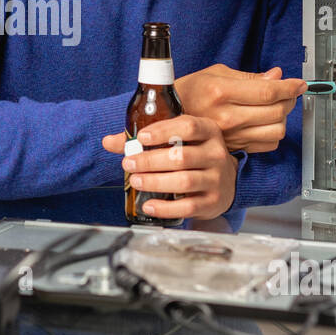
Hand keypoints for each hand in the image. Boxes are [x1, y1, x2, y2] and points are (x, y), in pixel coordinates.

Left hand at [102, 114, 237, 221]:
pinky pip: (187, 207)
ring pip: (184, 182)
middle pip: (181, 157)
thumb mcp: (179, 139)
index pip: (188, 126)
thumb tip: (109, 142)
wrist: (226, 180)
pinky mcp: (213, 202)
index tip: (141, 137)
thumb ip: (146, 139)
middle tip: (128, 163)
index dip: (163, 131)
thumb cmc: (195, 154)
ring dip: (155, 182)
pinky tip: (149, 205)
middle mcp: (216, 154)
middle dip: (150, 161)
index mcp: (208, 131)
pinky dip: (165, 208)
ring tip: (136, 181)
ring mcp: (216, 179)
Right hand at [174, 65, 305, 152]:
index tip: (298, 84)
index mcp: (222, 92)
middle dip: (289, 99)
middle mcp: (227, 116)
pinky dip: (273, 133)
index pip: (269, 91)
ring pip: (276, 130)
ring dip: (283, 118)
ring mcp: (231, 135)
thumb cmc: (190, 91)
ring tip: (276, 107)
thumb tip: (276, 75)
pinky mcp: (233, 147)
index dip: (290, 87)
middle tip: (287, 92)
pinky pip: (267, 144)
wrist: (168, 116)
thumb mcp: (216, 73)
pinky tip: (266, 123)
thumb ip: (250, 77)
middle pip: (277, 111)